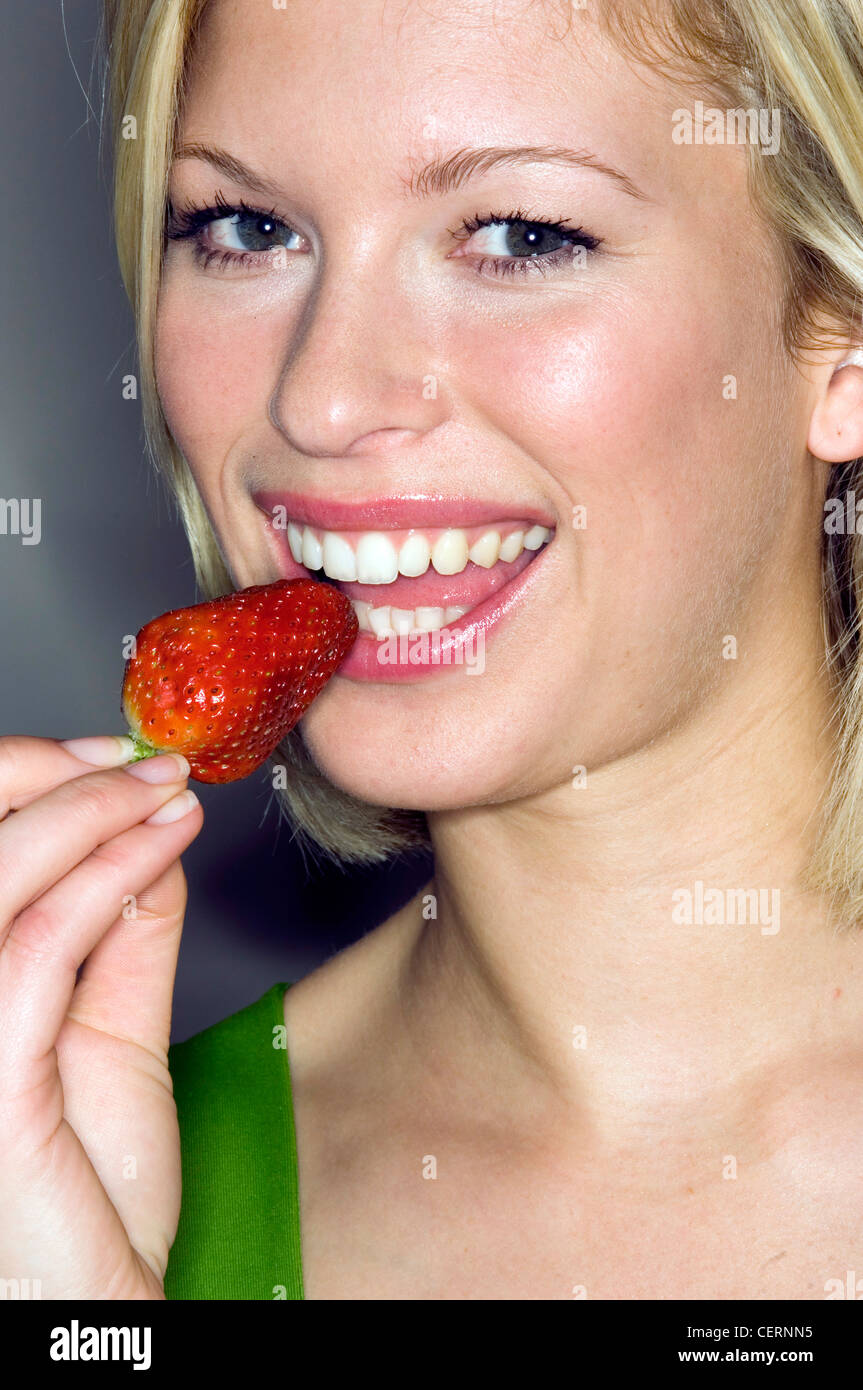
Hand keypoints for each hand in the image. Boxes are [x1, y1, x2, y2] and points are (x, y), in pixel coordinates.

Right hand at [0, 735, 203, 1298]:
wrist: (94, 1317)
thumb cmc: (88, 1201)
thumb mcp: (110, 1042)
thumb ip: (121, 940)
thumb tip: (147, 841)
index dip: (23, 781)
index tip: (117, 759)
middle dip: (49, 779)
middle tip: (145, 763)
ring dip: (88, 813)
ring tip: (163, 791)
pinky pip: (35, 949)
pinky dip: (104, 877)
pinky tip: (158, 844)